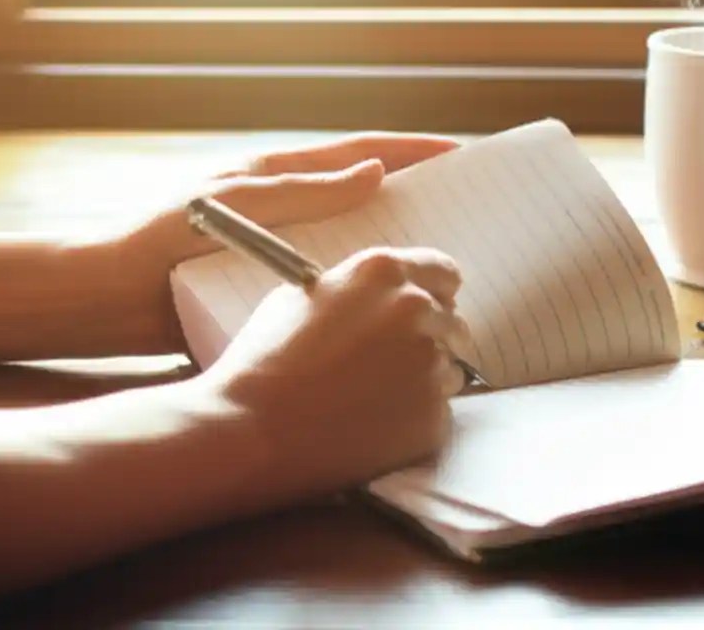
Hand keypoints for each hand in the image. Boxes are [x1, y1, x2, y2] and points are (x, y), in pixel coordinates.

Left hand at [96, 133, 457, 354]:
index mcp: (279, 176)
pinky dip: (364, 295)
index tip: (460, 154)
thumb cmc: (162, 238)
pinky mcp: (273, 292)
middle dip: (416, 202)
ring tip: (442, 271)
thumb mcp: (238, 203)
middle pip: (366, 200)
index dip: (411, 152)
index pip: (360, 154)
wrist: (108, 297)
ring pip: (355, 248)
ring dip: (395, 254)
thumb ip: (305, 189)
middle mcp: (289, 210)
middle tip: (467, 215)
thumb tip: (375, 172)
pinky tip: (392, 315)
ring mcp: (284, 252)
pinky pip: (332, 289)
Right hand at [203, 247, 469, 504]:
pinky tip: (371, 426)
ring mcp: (430, 366)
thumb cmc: (262, 362)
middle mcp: (417, 312)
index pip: (444, 273)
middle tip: (390, 364)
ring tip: (370, 399)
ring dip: (423, 381)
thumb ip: (354, 291)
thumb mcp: (301, 298)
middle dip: (430, 339)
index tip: (427, 309)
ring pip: (449, 370)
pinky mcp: (433, 416)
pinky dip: (414, 420)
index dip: (435, 293)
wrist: (251, 432)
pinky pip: (437, 414)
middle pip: (452, 323)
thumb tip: (377, 300)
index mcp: (383, 273)